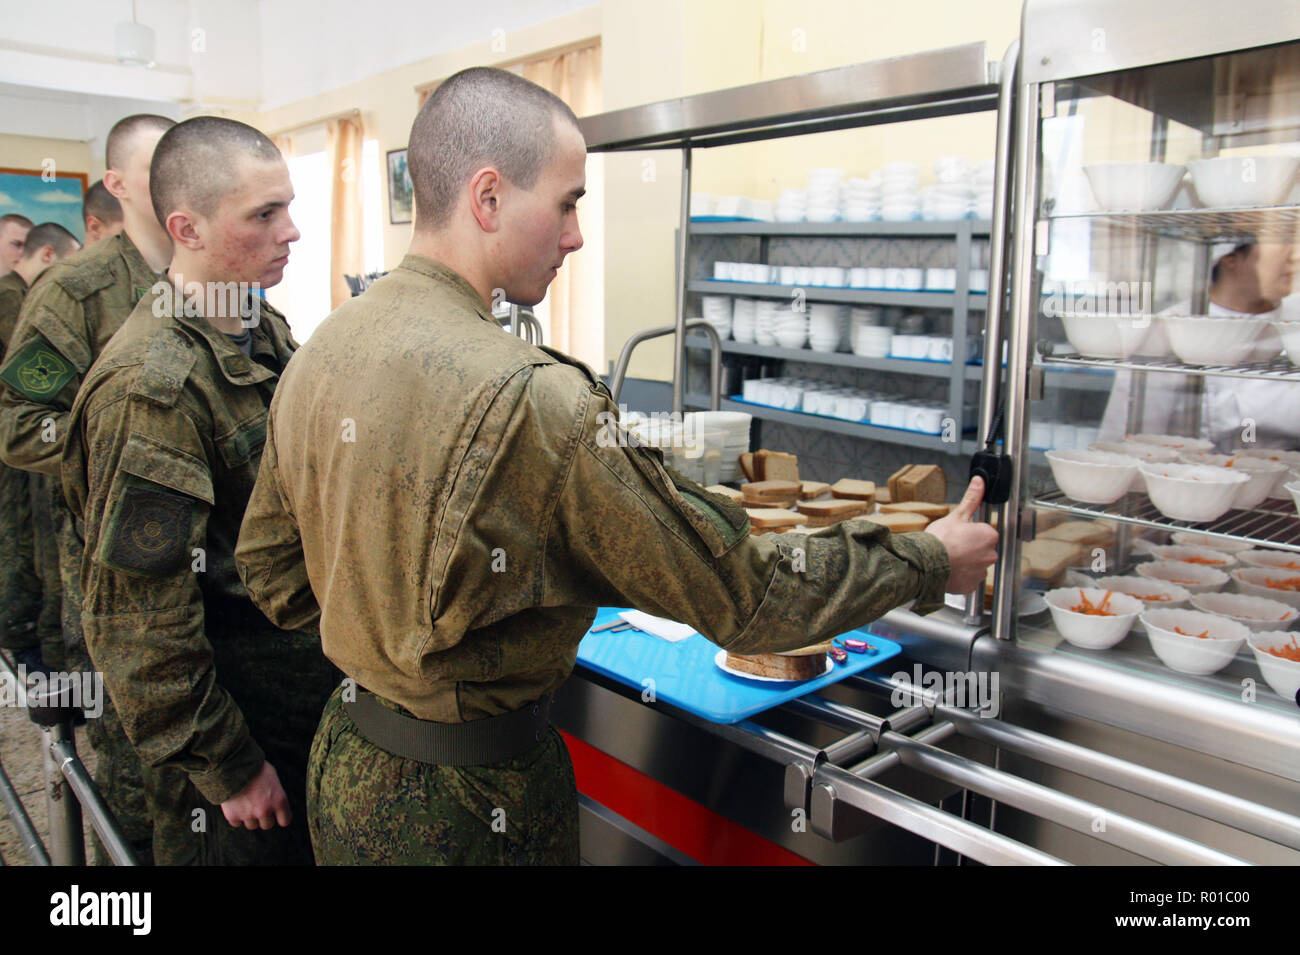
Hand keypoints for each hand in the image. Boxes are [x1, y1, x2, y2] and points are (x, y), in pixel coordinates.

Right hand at [220, 761, 290, 829]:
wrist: (233, 764)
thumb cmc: (255, 768)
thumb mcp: (272, 777)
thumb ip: (275, 793)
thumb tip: (275, 804)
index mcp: (279, 800)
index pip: (285, 820)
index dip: (280, 817)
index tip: (277, 815)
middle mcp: (265, 810)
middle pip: (267, 825)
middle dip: (263, 817)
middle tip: (258, 805)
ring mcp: (249, 815)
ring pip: (252, 825)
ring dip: (249, 817)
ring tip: (245, 802)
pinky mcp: (233, 816)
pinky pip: (236, 823)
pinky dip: (235, 816)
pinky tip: (235, 804)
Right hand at [925, 476, 1000, 595]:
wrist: (926, 565)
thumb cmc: (940, 540)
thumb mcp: (956, 515)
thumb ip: (971, 499)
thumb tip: (979, 482)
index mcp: (989, 536)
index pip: (985, 532)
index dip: (971, 531)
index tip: (960, 533)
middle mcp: (990, 555)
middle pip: (982, 549)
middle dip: (971, 547)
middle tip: (953, 545)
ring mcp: (981, 572)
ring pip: (975, 564)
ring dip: (966, 562)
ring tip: (949, 558)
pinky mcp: (971, 586)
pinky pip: (968, 579)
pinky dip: (961, 576)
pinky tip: (949, 569)